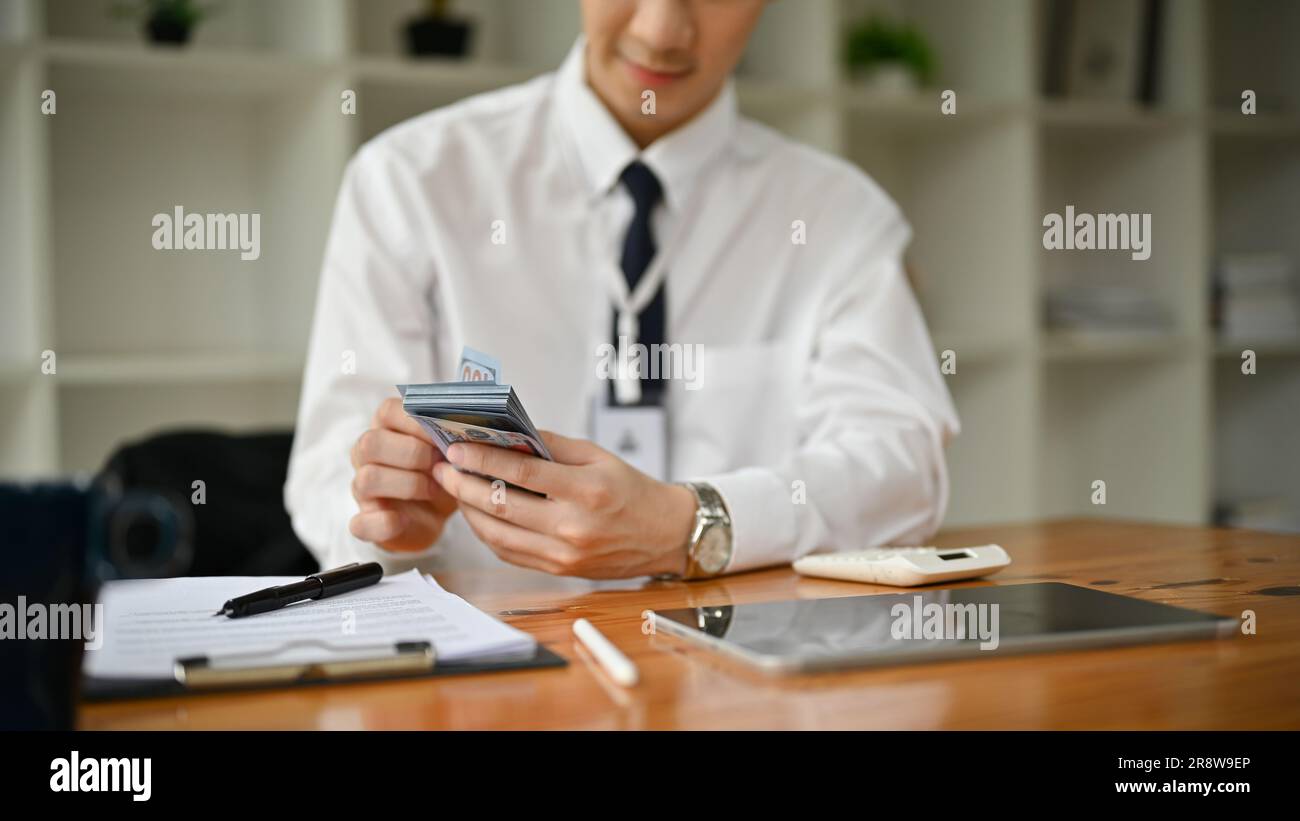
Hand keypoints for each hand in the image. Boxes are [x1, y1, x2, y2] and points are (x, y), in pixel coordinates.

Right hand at [348, 397, 458, 551]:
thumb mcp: (448, 450)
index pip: (387, 411)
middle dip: (412, 453)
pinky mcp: (365, 521)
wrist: (433, 515)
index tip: (443, 435)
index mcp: (385, 428)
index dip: (416, 422)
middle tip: (440, 464)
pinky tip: (403, 520)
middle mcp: (367, 455)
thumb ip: (450, 435)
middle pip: (371, 443)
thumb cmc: (441, 472)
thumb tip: (467, 426)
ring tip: (435, 489)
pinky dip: (383, 523)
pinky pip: (360, 523)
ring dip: (407, 485)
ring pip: (368, 479)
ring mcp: (362, 488)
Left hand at [431, 431, 697, 578]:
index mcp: (585, 490)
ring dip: (469, 512)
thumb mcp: (597, 456)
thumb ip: (550, 446)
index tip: (455, 449)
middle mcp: (572, 526)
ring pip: (498, 535)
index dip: (482, 460)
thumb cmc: (632, 489)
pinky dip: (488, 533)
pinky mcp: (558, 570)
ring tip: (456, 490)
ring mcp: (563, 554)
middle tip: (442, 469)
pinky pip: (510, 553)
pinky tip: (479, 515)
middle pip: (501, 507)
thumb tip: (505, 435)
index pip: (521, 474)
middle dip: (463, 486)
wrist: (664, 534)